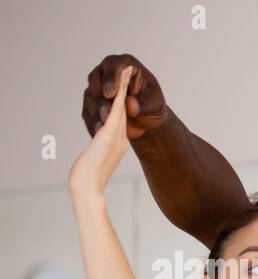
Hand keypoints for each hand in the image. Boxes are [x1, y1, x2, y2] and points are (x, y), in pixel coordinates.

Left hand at [68, 67, 133, 198]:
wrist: (86, 188)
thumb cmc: (86, 180)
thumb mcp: (91, 164)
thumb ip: (93, 156)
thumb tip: (88, 161)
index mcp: (116, 144)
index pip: (120, 120)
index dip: (123, 104)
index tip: (124, 91)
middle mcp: (119, 138)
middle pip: (124, 109)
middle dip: (126, 90)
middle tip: (129, 72)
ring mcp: (115, 135)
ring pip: (122, 106)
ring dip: (125, 86)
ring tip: (128, 69)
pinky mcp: (109, 133)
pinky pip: (116, 108)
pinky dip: (120, 93)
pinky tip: (121, 81)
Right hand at [81, 54, 167, 138]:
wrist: (147, 120)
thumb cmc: (153, 105)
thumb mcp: (156, 104)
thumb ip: (144, 103)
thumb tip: (130, 105)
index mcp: (125, 65)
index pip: (113, 66)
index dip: (111, 79)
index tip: (111, 94)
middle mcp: (106, 73)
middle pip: (95, 79)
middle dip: (100, 97)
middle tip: (107, 113)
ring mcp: (97, 88)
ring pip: (90, 97)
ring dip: (96, 112)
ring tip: (103, 127)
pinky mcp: (92, 104)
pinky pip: (88, 113)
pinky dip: (93, 123)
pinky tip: (98, 133)